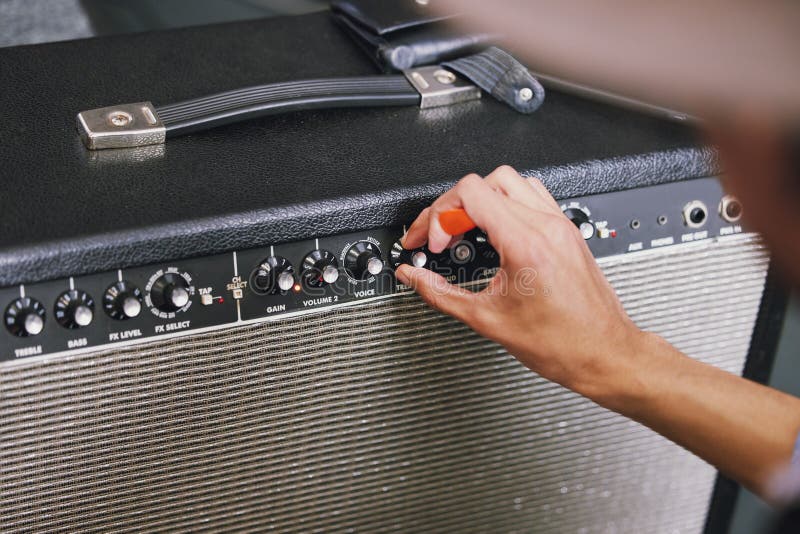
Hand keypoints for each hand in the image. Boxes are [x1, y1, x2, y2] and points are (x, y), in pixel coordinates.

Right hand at [396, 166, 646, 399]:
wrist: (602, 354)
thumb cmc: (561, 343)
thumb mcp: (486, 320)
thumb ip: (440, 294)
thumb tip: (413, 277)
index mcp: (526, 243)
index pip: (470, 193)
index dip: (438, 215)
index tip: (433, 242)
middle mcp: (546, 226)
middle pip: (485, 182)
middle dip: (453, 207)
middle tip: (441, 238)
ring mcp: (559, 225)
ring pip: (510, 181)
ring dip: (480, 201)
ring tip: (465, 231)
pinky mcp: (566, 231)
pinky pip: (532, 195)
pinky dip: (505, 205)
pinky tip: (495, 231)